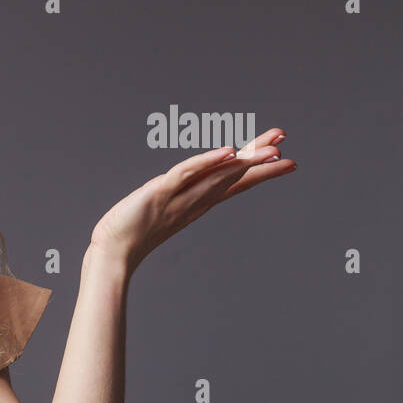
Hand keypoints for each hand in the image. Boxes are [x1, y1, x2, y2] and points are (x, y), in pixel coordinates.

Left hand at [89, 128, 295, 272]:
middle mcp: (193, 201)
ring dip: (246, 162)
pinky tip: (228, 153)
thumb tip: (192, 186)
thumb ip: (177, 194)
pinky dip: (208, 163)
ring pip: (218, 176)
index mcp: (196, 203)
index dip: (258, 172)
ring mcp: (179, 198)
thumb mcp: (161, 207)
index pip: (233, 184)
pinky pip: (187, 174)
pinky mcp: (159, 193)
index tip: (285, 160)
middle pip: (233, 180)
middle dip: (261, 166)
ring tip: (272, 150)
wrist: (111, 252)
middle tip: (291, 156)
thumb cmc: (132, 231)